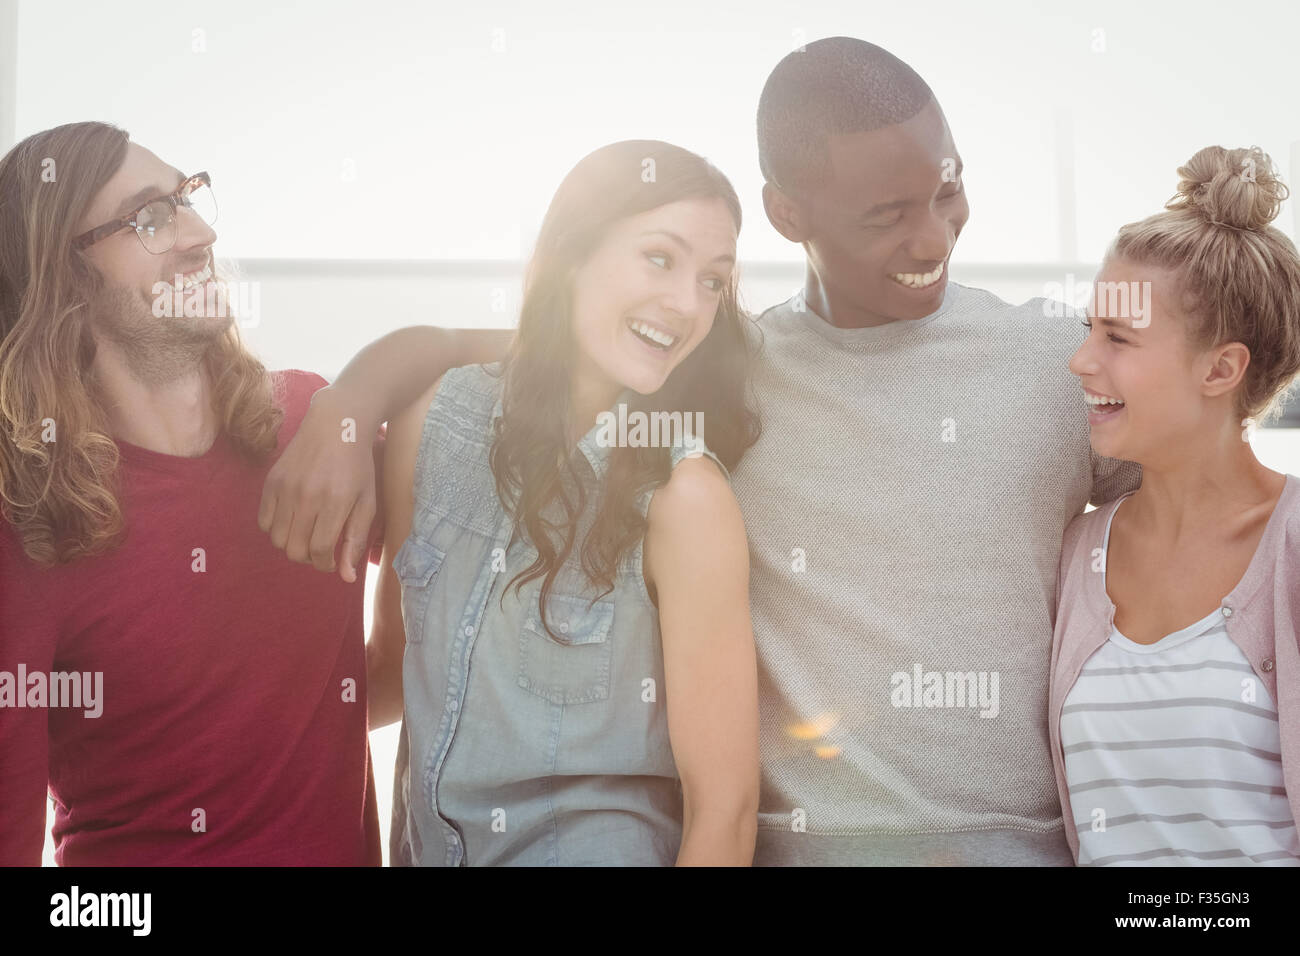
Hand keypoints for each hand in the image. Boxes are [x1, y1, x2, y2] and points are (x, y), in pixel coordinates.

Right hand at [258, 385, 377, 581]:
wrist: (336, 424)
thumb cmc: (358, 465)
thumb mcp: (367, 501)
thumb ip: (356, 539)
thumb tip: (346, 577)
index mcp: (334, 502)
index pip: (320, 551)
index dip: (326, 564)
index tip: (332, 562)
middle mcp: (306, 497)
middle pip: (295, 550)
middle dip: (308, 558)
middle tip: (320, 549)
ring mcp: (285, 488)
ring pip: (276, 540)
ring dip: (291, 545)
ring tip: (306, 535)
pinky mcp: (271, 481)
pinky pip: (263, 521)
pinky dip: (275, 529)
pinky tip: (292, 520)